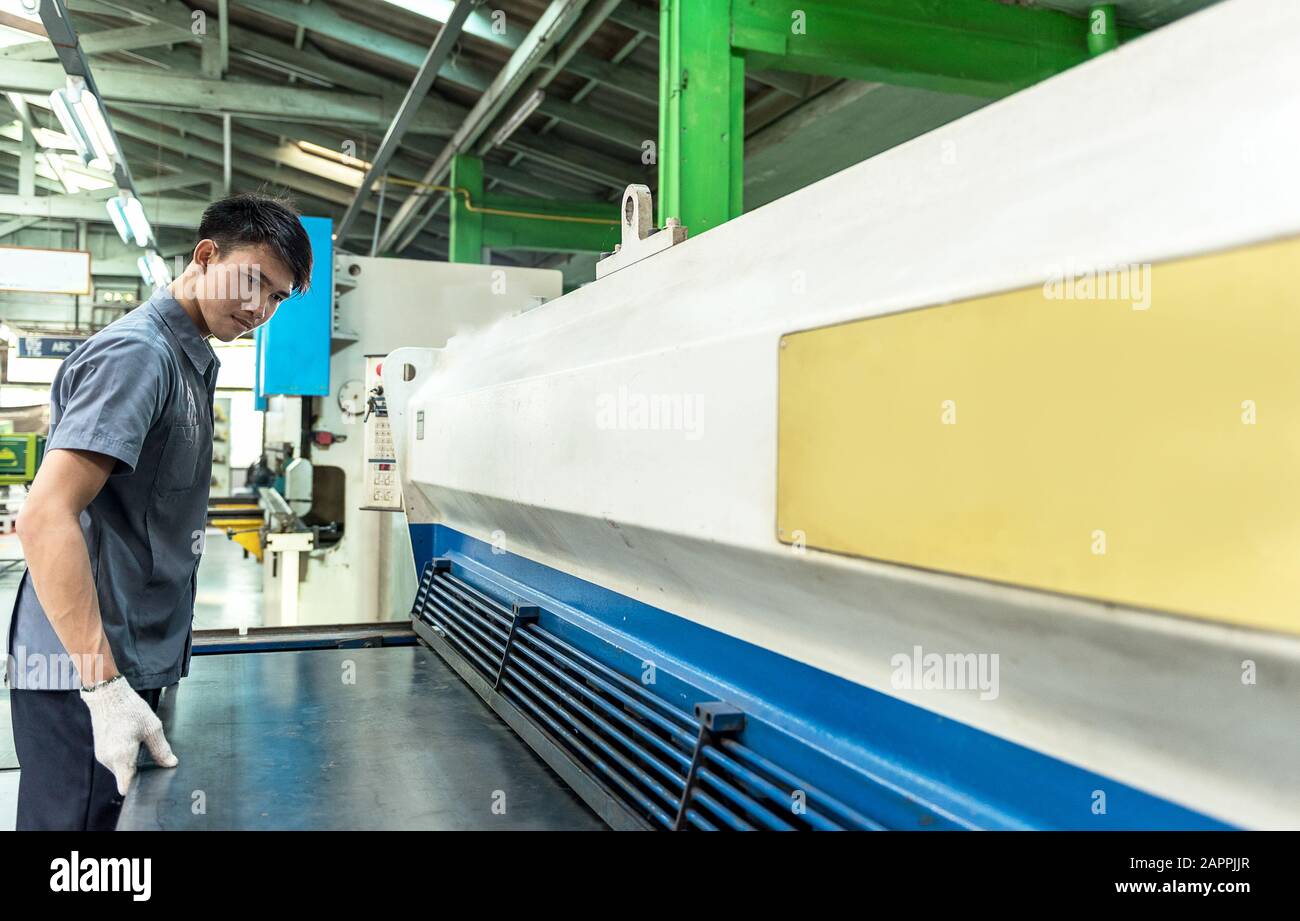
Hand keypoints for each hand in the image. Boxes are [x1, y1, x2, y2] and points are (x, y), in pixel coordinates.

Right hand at [80, 677, 178, 795]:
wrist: (108, 695)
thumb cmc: (130, 709)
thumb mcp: (152, 728)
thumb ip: (161, 749)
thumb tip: (171, 764)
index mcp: (120, 757)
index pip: (126, 786)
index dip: (139, 786)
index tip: (151, 779)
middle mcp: (108, 759)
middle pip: (125, 777)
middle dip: (138, 771)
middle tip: (152, 756)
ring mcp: (102, 755)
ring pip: (120, 768)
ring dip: (131, 762)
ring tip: (141, 744)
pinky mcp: (100, 749)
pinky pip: (115, 760)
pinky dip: (124, 756)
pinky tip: (133, 741)